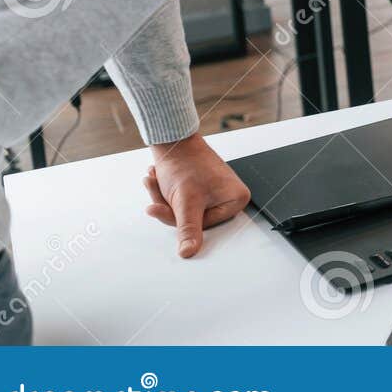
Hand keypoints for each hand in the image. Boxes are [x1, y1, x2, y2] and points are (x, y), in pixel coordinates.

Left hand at [143, 133, 250, 257]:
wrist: (172, 140)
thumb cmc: (185, 162)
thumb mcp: (186, 202)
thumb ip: (188, 229)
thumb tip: (189, 252)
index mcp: (236, 199)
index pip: (204, 226)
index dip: (181, 217)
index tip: (172, 203)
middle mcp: (229, 195)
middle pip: (193, 219)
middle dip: (168, 206)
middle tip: (159, 190)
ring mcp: (215, 191)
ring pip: (184, 210)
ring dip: (163, 198)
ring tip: (155, 181)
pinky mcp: (201, 187)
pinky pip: (181, 201)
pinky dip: (165, 192)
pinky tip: (158, 180)